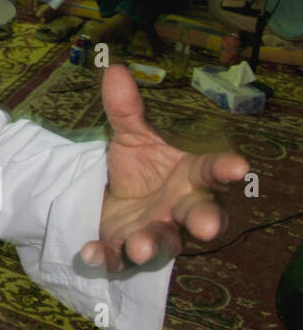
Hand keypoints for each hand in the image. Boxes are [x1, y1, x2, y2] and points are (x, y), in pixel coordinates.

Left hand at [16, 0, 46, 15]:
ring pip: (30, 2)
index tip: (24, 9)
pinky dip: (35, 5)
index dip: (24, 5)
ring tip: (31, 13)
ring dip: (30, 8)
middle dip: (26, 8)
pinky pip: (35, 0)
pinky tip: (35, 9)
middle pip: (26, 2)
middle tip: (27, 13)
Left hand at [81, 66, 247, 272]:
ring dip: (152, 245)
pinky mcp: (125, 248)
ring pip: (162, 243)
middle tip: (205, 226)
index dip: (226, 169)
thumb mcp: (132, 136)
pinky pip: (118, 259)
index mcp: (190, 177)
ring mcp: (155, 231)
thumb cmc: (140, 167)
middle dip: (204, 221)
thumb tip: (116, 70)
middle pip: (198, 216)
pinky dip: (107, 258)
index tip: (240, 165)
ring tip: (141, 246)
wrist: (114, 198)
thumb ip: (125, 110)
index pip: (212, 171)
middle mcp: (179, 208)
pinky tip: (90, 253)